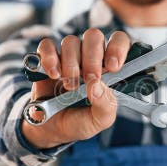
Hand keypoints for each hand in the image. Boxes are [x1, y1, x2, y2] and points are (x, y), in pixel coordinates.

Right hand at [21, 28, 130, 148]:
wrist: (53, 129)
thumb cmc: (82, 120)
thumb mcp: (100, 119)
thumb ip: (105, 104)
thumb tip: (96, 84)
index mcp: (110, 67)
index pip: (119, 41)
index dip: (118, 48)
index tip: (113, 66)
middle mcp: (91, 56)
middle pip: (94, 36)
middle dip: (92, 57)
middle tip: (89, 78)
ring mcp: (68, 56)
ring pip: (71, 41)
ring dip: (70, 64)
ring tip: (69, 86)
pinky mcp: (47, 58)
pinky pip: (47, 45)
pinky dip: (50, 59)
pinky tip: (53, 75)